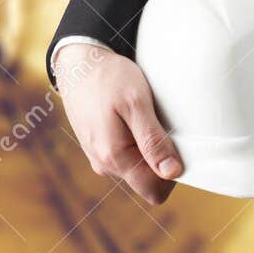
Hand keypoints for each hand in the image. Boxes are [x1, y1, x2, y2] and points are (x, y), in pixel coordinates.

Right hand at [55, 42, 180, 204]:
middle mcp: (104, 165)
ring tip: (143, 117)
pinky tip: (131, 117)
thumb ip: (152, 141)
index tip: (176, 145)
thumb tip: (172, 172)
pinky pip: (124, 156)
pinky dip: (134, 141)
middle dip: (160, 159)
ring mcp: (98, 158)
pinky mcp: (96, 148)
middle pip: (146, 180)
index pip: (154, 191)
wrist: (77, 62)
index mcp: (114, 157)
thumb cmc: (108, 78)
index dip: (172, 174)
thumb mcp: (136, 103)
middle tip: (160, 124)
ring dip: (147, 148)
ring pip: (136, 167)